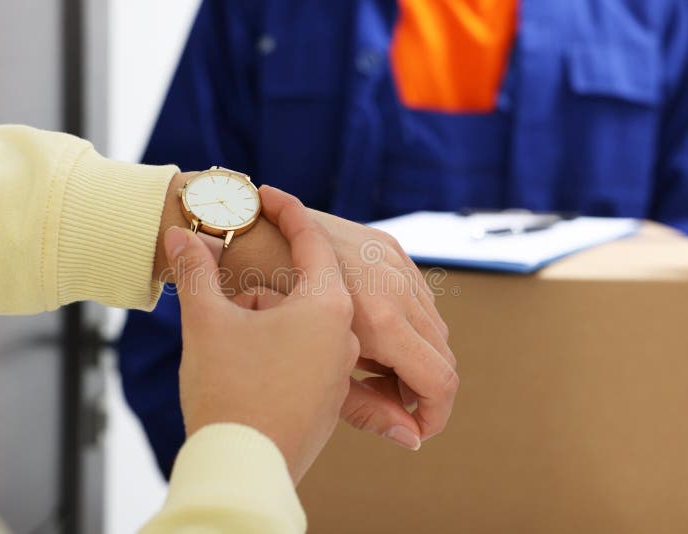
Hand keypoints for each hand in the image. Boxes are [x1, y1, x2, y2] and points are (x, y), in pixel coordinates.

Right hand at [164, 187, 359, 483]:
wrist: (239, 470)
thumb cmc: (228, 391)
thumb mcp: (207, 320)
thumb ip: (195, 269)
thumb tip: (177, 232)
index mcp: (328, 307)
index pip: (311, 241)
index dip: (286, 211)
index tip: (266, 193)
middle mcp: (346, 336)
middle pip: (299, 289)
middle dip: (256, 289)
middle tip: (222, 299)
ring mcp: (339, 370)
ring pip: (297, 324)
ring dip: (261, 322)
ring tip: (227, 342)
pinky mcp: (327, 398)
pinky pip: (300, 355)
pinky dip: (272, 349)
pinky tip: (241, 368)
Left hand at [219, 196, 457, 449]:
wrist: (244, 236)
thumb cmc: (261, 311)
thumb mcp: (313, 370)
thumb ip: (367, 408)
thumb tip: (409, 439)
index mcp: (380, 320)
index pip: (440, 380)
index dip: (435, 416)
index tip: (414, 431)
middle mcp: (398, 286)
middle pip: (443, 354)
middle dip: (421, 388)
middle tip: (381, 400)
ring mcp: (396, 261)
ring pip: (435, 326)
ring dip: (416, 355)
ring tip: (369, 367)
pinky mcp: (390, 246)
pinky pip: (418, 295)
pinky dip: (408, 324)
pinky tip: (368, 332)